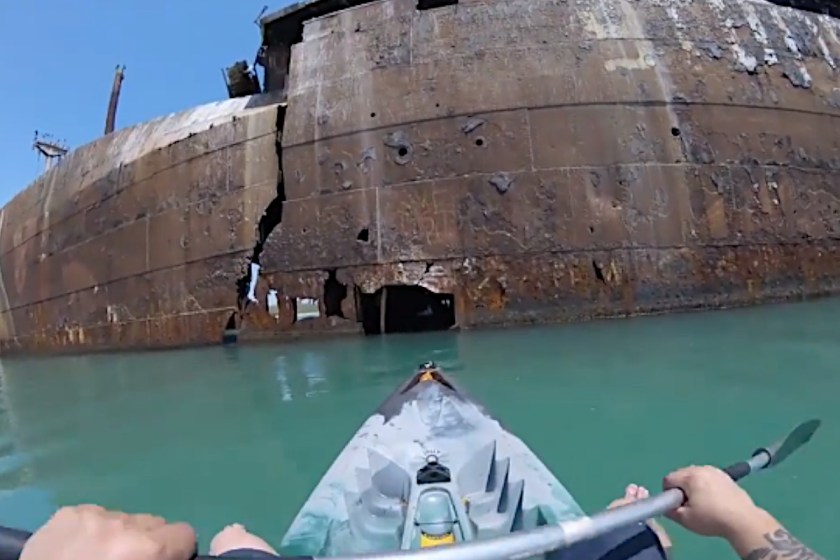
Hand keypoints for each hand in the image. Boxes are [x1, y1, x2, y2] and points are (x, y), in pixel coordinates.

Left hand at [21, 505, 196, 559]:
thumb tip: (170, 555)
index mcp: (149, 549)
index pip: (185, 534)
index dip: (175, 551)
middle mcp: (126, 524)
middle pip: (154, 522)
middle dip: (144, 541)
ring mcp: (94, 514)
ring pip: (122, 518)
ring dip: (116, 535)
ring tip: (94, 558)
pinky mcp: (67, 513)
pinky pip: (92, 514)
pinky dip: (89, 531)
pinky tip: (74, 550)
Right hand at [662, 465, 761, 537]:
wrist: (743, 521)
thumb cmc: (712, 519)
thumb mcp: (685, 519)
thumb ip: (670, 510)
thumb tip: (667, 506)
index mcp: (690, 476)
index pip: (668, 479)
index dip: (669, 494)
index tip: (678, 505)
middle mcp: (701, 468)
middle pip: (681, 475)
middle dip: (681, 488)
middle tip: (690, 505)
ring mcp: (715, 471)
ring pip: (695, 475)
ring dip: (694, 486)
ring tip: (704, 503)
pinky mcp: (726, 476)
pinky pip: (709, 478)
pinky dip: (707, 486)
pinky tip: (715, 500)